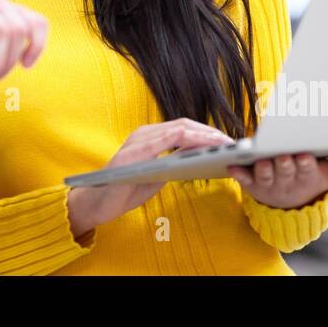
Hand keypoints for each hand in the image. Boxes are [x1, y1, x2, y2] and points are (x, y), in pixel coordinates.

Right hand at [66, 119, 234, 237]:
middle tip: (232, 142)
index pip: (182, 127)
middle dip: (210, 132)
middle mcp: (144, 133)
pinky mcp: (138, 150)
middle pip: (185, 124)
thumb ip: (173, 162)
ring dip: (206, 135)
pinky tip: (208, 148)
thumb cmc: (123, 190)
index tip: (225, 141)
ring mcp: (140, 140)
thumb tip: (199, 156)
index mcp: (148, 138)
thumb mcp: (155, 175)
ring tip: (225, 144)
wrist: (95, 203)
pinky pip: (170, 139)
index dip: (205, 131)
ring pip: (181, 128)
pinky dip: (193, 140)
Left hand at [226, 147, 327, 209]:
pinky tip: (231, 167)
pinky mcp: (252, 184)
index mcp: (309, 174)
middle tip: (282, 154)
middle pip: (285, 170)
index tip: (304, 156)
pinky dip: (238, 174)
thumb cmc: (315, 177)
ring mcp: (270, 183)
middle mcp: (289, 179)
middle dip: (284, 162)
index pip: (308, 169)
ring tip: (260, 159)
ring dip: (262, 168)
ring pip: (265, 174)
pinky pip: (243, 179)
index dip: (305, 164)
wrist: (292, 204)